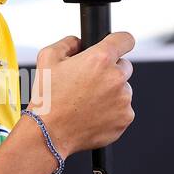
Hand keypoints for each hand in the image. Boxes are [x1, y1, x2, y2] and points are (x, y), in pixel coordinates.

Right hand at [25, 32, 134, 156]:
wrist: (49, 133)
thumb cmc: (47, 98)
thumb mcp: (47, 58)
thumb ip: (68, 42)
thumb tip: (79, 43)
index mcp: (100, 59)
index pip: (125, 39)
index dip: (120, 41)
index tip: (118, 46)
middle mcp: (116, 78)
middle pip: (124, 67)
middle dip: (110, 72)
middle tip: (89, 84)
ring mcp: (123, 100)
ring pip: (123, 90)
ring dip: (111, 93)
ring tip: (87, 103)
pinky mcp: (125, 118)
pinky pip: (123, 110)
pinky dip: (112, 112)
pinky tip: (93, 115)